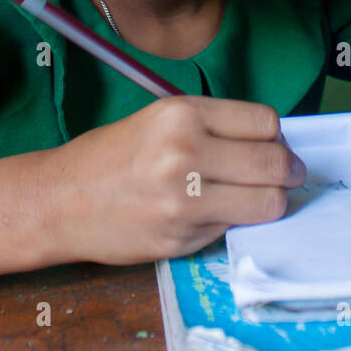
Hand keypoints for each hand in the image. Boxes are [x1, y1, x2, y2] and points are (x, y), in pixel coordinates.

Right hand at [51, 95, 305, 264]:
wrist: (61, 200)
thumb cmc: (111, 156)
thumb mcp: (160, 120)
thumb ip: (213, 127)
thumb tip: (273, 143)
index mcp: (181, 114)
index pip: (265, 122)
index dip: (276, 137)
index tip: (274, 146)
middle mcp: (185, 153)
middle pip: (275, 163)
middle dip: (289, 171)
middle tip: (287, 175)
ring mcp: (185, 200)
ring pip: (267, 202)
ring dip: (271, 201)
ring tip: (258, 197)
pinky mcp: (183, 237)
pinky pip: (234, 227)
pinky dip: (233, 222)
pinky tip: (212, 213)